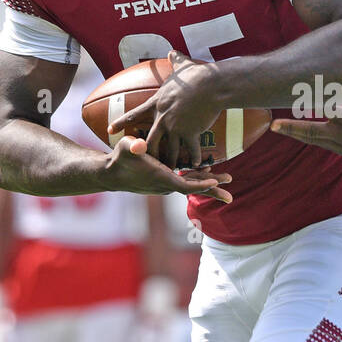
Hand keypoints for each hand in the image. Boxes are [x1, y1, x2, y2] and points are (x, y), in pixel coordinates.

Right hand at [101, 136, 232, 202]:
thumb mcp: (125, 148)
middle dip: (212, 190)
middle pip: (194, 189)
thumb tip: (140, 145)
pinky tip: (207, 169)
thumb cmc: (119, 159)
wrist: (111, 173)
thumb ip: (133, 146)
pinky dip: (197, 177)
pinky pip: (185, 180)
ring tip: (227, 179)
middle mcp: (166, 185)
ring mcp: (167, 184)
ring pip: (191, 184)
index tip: (215, 181)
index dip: (201, 185)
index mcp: (160, 178)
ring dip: (209, 183)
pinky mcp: (165, 180)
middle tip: (230, 196)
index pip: (185, 186)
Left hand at [109, 50, 222, 169]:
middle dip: (146, 153)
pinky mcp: (191, 133)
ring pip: (169, 150)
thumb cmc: (198, 75)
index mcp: (157, 103)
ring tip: (170, 172)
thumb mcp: (183, 66)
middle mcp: (163, 118)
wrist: (211, 86)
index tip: (109, 130)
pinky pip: (191, 151)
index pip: (134, 114)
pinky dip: (194, 159)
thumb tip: (172, 51)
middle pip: (149, 140)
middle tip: (143, 162)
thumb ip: (176, 60)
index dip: (121, 123)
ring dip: (170, 162)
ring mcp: (176, 127)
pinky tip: (196, 166)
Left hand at [269, 113, 341, 164]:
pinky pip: (320, 142)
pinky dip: (306, 136)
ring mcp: (341, 145)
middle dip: (293, 128)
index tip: (297, 100)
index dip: (313, 106)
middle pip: (314, 132)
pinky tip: (292, 132)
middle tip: (274, 125)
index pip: (330, 110)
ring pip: (314, 139)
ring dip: (295, 133)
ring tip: (277, 127)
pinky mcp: (341, 151)